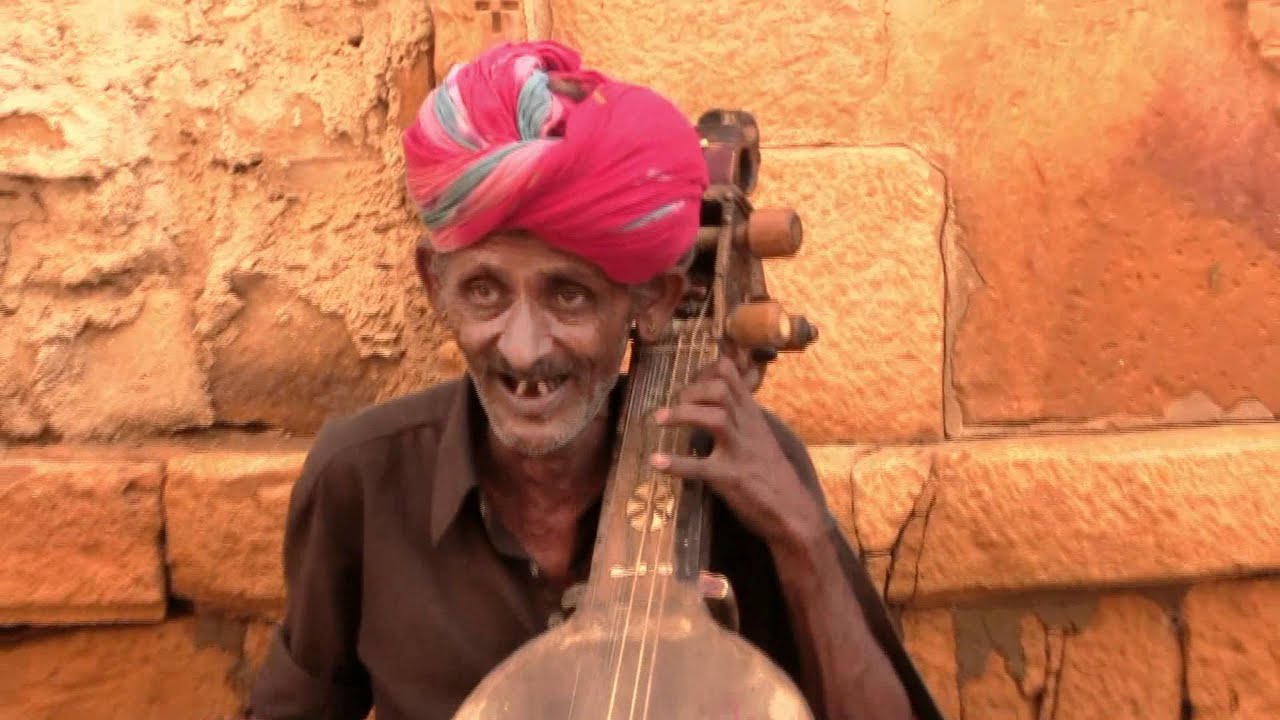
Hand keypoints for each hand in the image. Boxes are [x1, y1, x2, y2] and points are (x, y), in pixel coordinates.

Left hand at [649, 356, 827, 550]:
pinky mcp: (729, 477)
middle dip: (692, 391)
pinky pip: (699, 467)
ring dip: (682, 414)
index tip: (688, 381)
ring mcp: (739, 451)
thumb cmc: (770, 471)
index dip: (703, 371)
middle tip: (676, 404)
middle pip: (720, 390)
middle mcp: (746, 427)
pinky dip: (675, 463)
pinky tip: (656, 461)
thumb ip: (739, 413)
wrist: (792, 509)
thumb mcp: (758, 433)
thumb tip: (717, 395)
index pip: (730, 374)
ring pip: (714, 418)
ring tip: (660, 420)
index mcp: (751, 414)